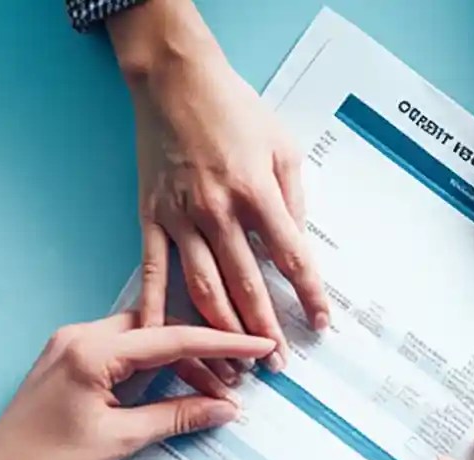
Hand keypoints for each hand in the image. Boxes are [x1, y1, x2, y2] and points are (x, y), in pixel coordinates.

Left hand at [0, 313, 274, 459]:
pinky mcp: (70, 363)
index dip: (222, 343)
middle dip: (203, 353)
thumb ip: (175, 417)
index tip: (257, 346)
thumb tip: (222, 408)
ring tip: (213, 391)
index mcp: (91, 350)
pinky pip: (124, 353)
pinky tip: (176, 389)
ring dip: (179, 363)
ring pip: (143, 341)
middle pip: (159, 331)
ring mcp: (72, 347)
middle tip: (238, 379)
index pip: (171, 337)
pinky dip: (153, 369)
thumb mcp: (120, 442)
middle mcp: (80, 336)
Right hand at [109, 1, 328, 371]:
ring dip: (222, 332)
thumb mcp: (283, 147)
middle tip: (277, 363)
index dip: (310, 296)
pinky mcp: (151, 218)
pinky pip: (153, 273)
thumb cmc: (234, 110)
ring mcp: (181, 218)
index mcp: (257, 193)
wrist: (176, 81)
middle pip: (247, 286)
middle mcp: (219, 211)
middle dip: (265, 331)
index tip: (322, 324)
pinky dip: (157, 310)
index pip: (292, 258)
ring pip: (203, 289)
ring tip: (235, 364)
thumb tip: (297, 245)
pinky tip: (163, 341)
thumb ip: (294, 200)